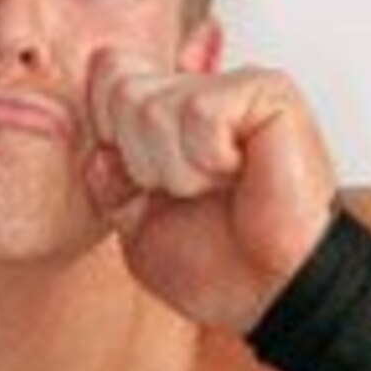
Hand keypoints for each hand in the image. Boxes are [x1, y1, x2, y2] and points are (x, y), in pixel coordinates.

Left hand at [83, 50, 337, 331]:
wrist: (271, 291)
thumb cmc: (219, 265)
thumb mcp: (135, 229)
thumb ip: (106, 180)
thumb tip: (99, 145)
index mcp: (166, 114)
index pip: (107, 78)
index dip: (110, 137)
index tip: (146, 184)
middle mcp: (198, 91)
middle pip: (121, 91)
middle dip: (141, 162)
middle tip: (189, 192)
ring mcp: (232, 87)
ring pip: (154, 108)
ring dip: (178, 172)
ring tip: (217, 188)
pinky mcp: (266, 91)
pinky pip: (200, 113)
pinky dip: (210, 161)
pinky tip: (240, 173)